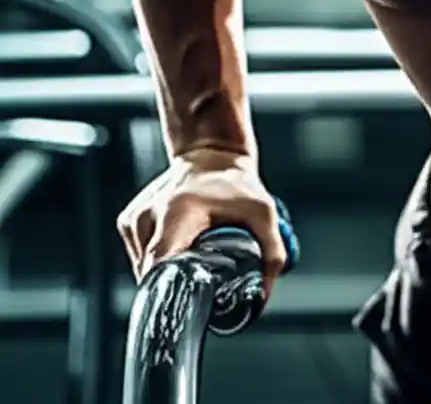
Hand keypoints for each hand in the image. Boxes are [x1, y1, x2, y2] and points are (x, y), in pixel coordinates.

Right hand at [115, 148, 288, 296]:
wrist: (210, 153)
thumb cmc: (237, 184)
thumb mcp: (264, 215)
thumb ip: (271, 255)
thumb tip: (261, 297)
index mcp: (178, 212)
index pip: (161, 265)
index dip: (170, 292)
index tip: (186, 307)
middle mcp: (149, 214)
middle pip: (151, 273)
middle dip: (174, 287)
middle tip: (200, 291)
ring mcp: (134, 219)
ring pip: (144, 268)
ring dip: (167, 274)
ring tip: (193, 261)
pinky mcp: (128, 222)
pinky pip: (141, 256)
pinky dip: (160, 262)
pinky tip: (181, 248)